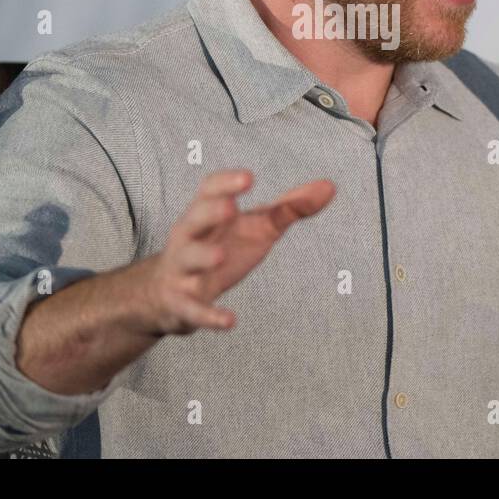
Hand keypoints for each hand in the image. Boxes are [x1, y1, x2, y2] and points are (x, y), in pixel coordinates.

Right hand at [141, 169, 335, 334]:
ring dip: (202, 257)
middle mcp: (189, 238)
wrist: (169, 295)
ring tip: (220, 256)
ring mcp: (183, 271)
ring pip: (187, 260)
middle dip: (209, 213)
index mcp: (206, 214)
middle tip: (230, 208)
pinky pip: (193, 310)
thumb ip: (290, 208)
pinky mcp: (182, 304)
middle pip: (193, 220)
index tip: (248, 178)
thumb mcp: (255, 227)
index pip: (209, 190)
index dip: (226, 183)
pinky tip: (230, 320)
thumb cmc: (220, 249)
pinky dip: (209, 315)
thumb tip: (330, 186)